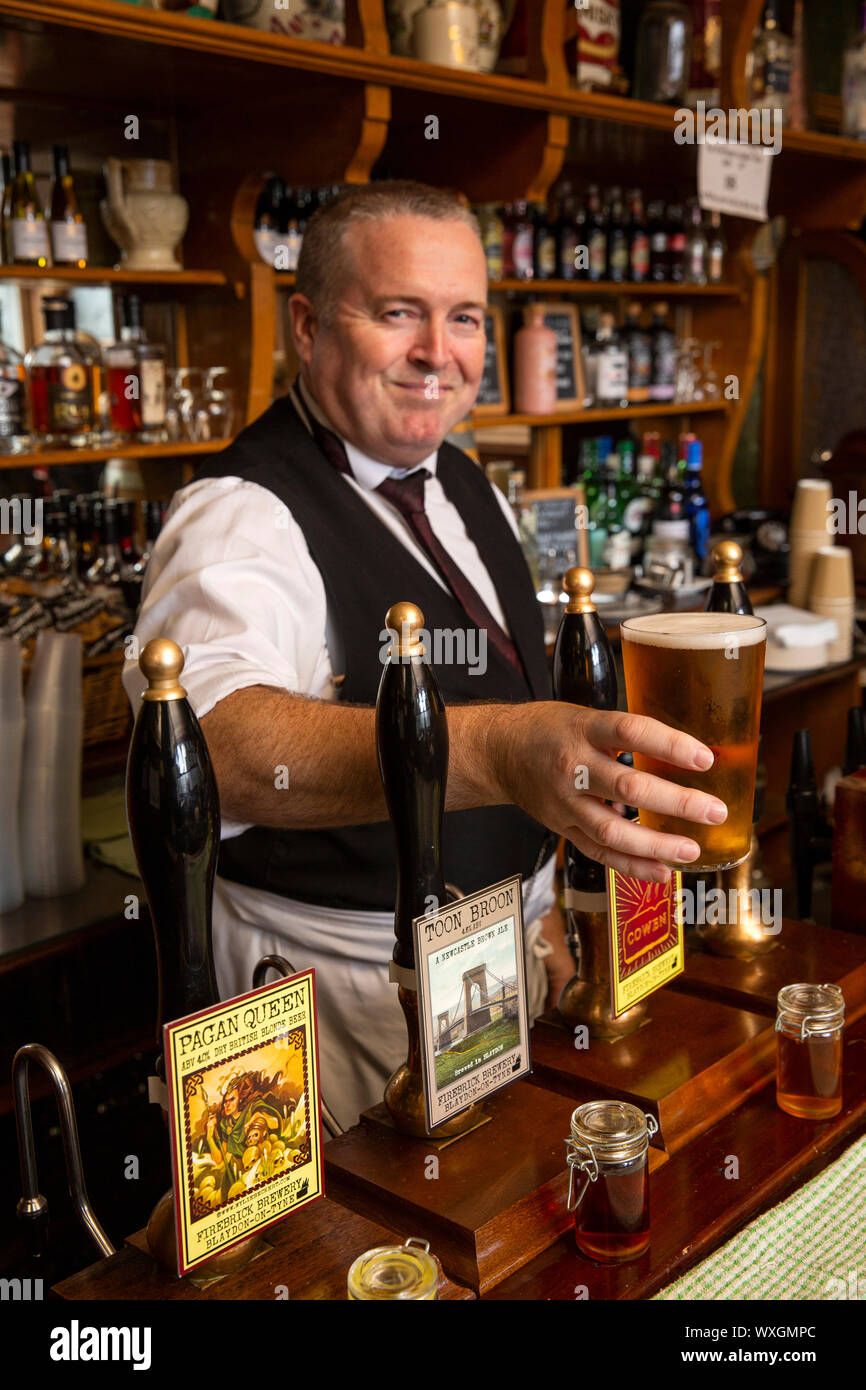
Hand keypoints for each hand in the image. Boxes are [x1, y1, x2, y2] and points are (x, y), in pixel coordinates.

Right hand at [489, 703, 725, 883]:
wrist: (499, 752)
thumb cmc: (549, 730)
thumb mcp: (584, 716)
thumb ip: (624, 735)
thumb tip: (682, 752)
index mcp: (583, 730)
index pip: (631, 733)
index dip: (669, 745)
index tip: (704, 758)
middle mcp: (573, 767)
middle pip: (629, 787)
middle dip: (677, 801)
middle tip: (714, 811)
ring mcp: (566, 802)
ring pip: (613, 829)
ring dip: (657, 843)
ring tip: (692, 849)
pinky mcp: (562, 828)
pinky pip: (599, 852)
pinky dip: (631, 865)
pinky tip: (662, 871)